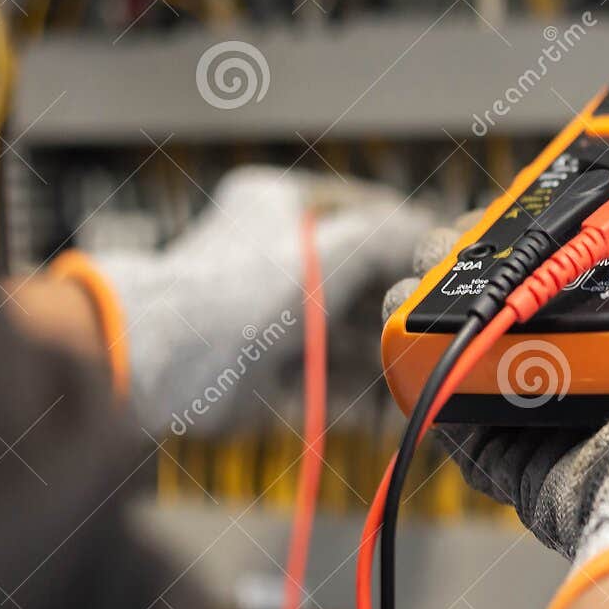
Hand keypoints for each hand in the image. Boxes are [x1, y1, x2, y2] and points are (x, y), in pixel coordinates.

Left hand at [79, 167, 433, 435]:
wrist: (171, 360)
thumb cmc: (236, 287)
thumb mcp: (338, 246)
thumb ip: (392, 235)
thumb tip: (430, 234)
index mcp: (276, 207)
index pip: (356, 208)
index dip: (400, 228)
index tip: (436, 251)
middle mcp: (270, 260)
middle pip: (353, 277)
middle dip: (393, 301)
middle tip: (429, 312)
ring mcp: (265, 318)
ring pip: (340, 332)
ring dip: (379, 350)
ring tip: (414, 360)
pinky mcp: (262, 372)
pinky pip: (322, 381)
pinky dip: (354, 392)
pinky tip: (387, 401)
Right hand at [386, 138, 608, 608]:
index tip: (595, 160)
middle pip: (570, 285)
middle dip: (528, 238)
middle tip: (509, 200)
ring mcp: (584, 410)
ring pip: (509, 332)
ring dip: (467, 285)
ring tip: (446, 243)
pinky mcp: (531, 447)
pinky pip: (466, 395)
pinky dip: (429, 357)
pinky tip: (414, 308)